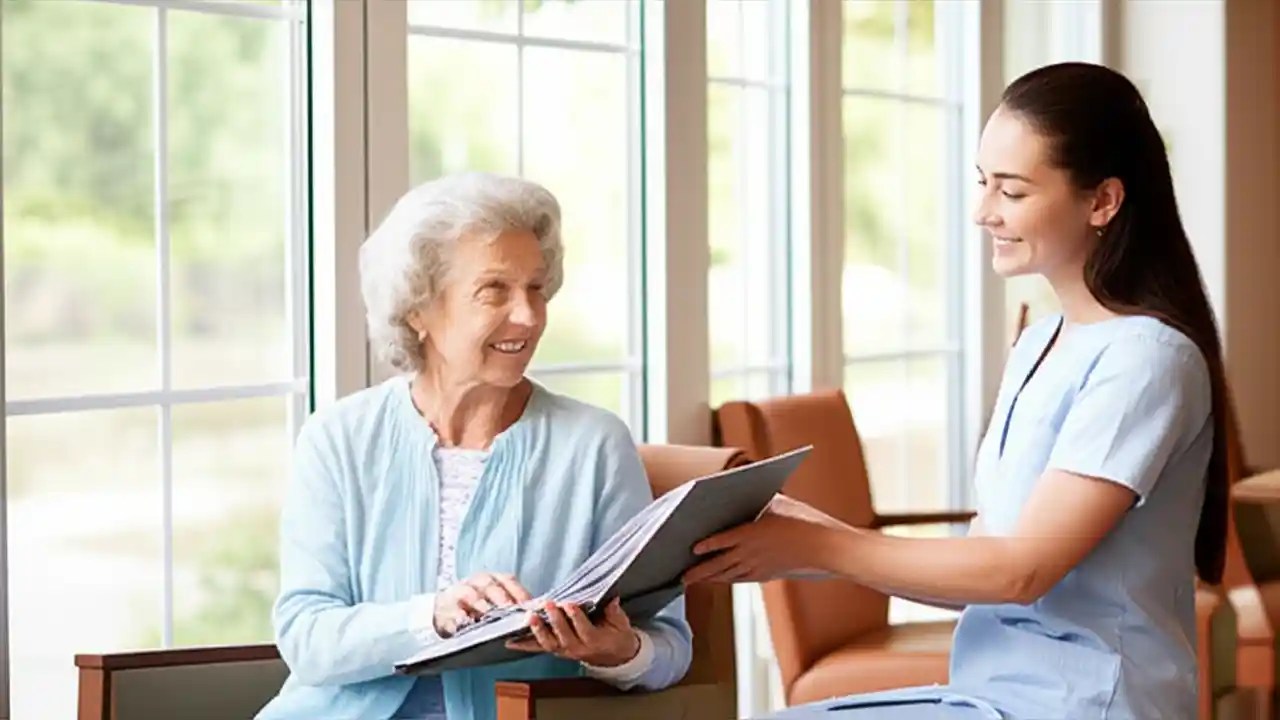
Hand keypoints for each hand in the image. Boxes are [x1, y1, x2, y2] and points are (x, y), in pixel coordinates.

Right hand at [434, 572, 531, 636]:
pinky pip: (454, 612)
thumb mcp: (494, 599)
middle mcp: (476, 582)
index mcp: (492, 578)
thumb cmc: (476, 606)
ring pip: (472, 596)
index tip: (532, 606)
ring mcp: (459, 593)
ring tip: (492, 618)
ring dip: (483, 607)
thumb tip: (539, 612)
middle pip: (491, 586)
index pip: (508, 581)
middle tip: (513, 612)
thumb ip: (513, 604)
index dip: (520, 592)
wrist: (444, 609)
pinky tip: (467, 624)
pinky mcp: (446, 609)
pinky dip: (460, 618)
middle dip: (503, 598)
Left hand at [505, 598, 640, 667]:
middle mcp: (577, 649)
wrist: (615, 656)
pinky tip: (511, 641)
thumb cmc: (616, 635)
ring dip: (538, 631)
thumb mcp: (621, 624)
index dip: (576, 617)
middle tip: (548, 605)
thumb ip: (615, 612)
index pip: (584, 629)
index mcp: (595, 641)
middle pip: (564, 636)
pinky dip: (524, 645)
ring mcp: (564, 651)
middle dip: (555, 620)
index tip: (570, 604)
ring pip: (549, 644)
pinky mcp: (556, 651)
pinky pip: (539, 648)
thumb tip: (611, 599)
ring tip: (530, 618)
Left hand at [682, 495, 840, 584]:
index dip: (705, 545)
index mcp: (752, 533)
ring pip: (728, 574)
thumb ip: (757, 500)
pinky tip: (719, 579)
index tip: (691, 548)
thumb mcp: (778, 503)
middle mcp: (752, 553)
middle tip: (681, 577)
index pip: (722, 540)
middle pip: (719, 564)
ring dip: (710, 578)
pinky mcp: (767, 574)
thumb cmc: (804, 521)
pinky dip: (727, 579)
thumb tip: (744, 491)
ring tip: (693, 579)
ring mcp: (759, 566)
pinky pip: (741, 578)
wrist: (826, 547)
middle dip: (699, 572)